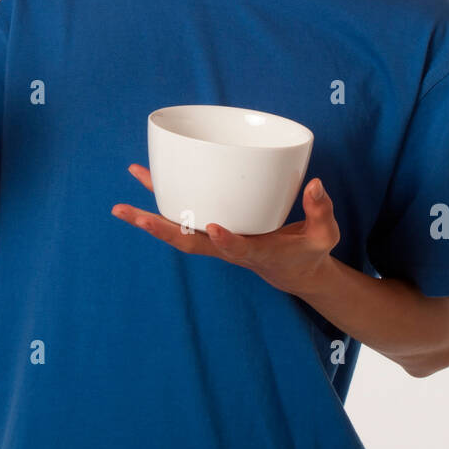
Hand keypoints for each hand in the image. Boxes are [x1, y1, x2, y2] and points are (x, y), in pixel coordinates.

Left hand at [112, 165, 339, 296]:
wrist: (293, 272)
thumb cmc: (308, 253)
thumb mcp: (324, 236)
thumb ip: (321, 211)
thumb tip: (316, 183)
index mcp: (257, 253)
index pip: (238, 250)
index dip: (226, 241)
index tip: (214, 228)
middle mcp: (228, 248)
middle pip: (190, 243)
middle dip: (161, 230)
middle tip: (133, 217)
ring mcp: (217, 240)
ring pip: (178, 230)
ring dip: (150, 215)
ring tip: (124, 197)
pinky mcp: (212, 230)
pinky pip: (183, 216)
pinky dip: (162, 199)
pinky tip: (145, 177)